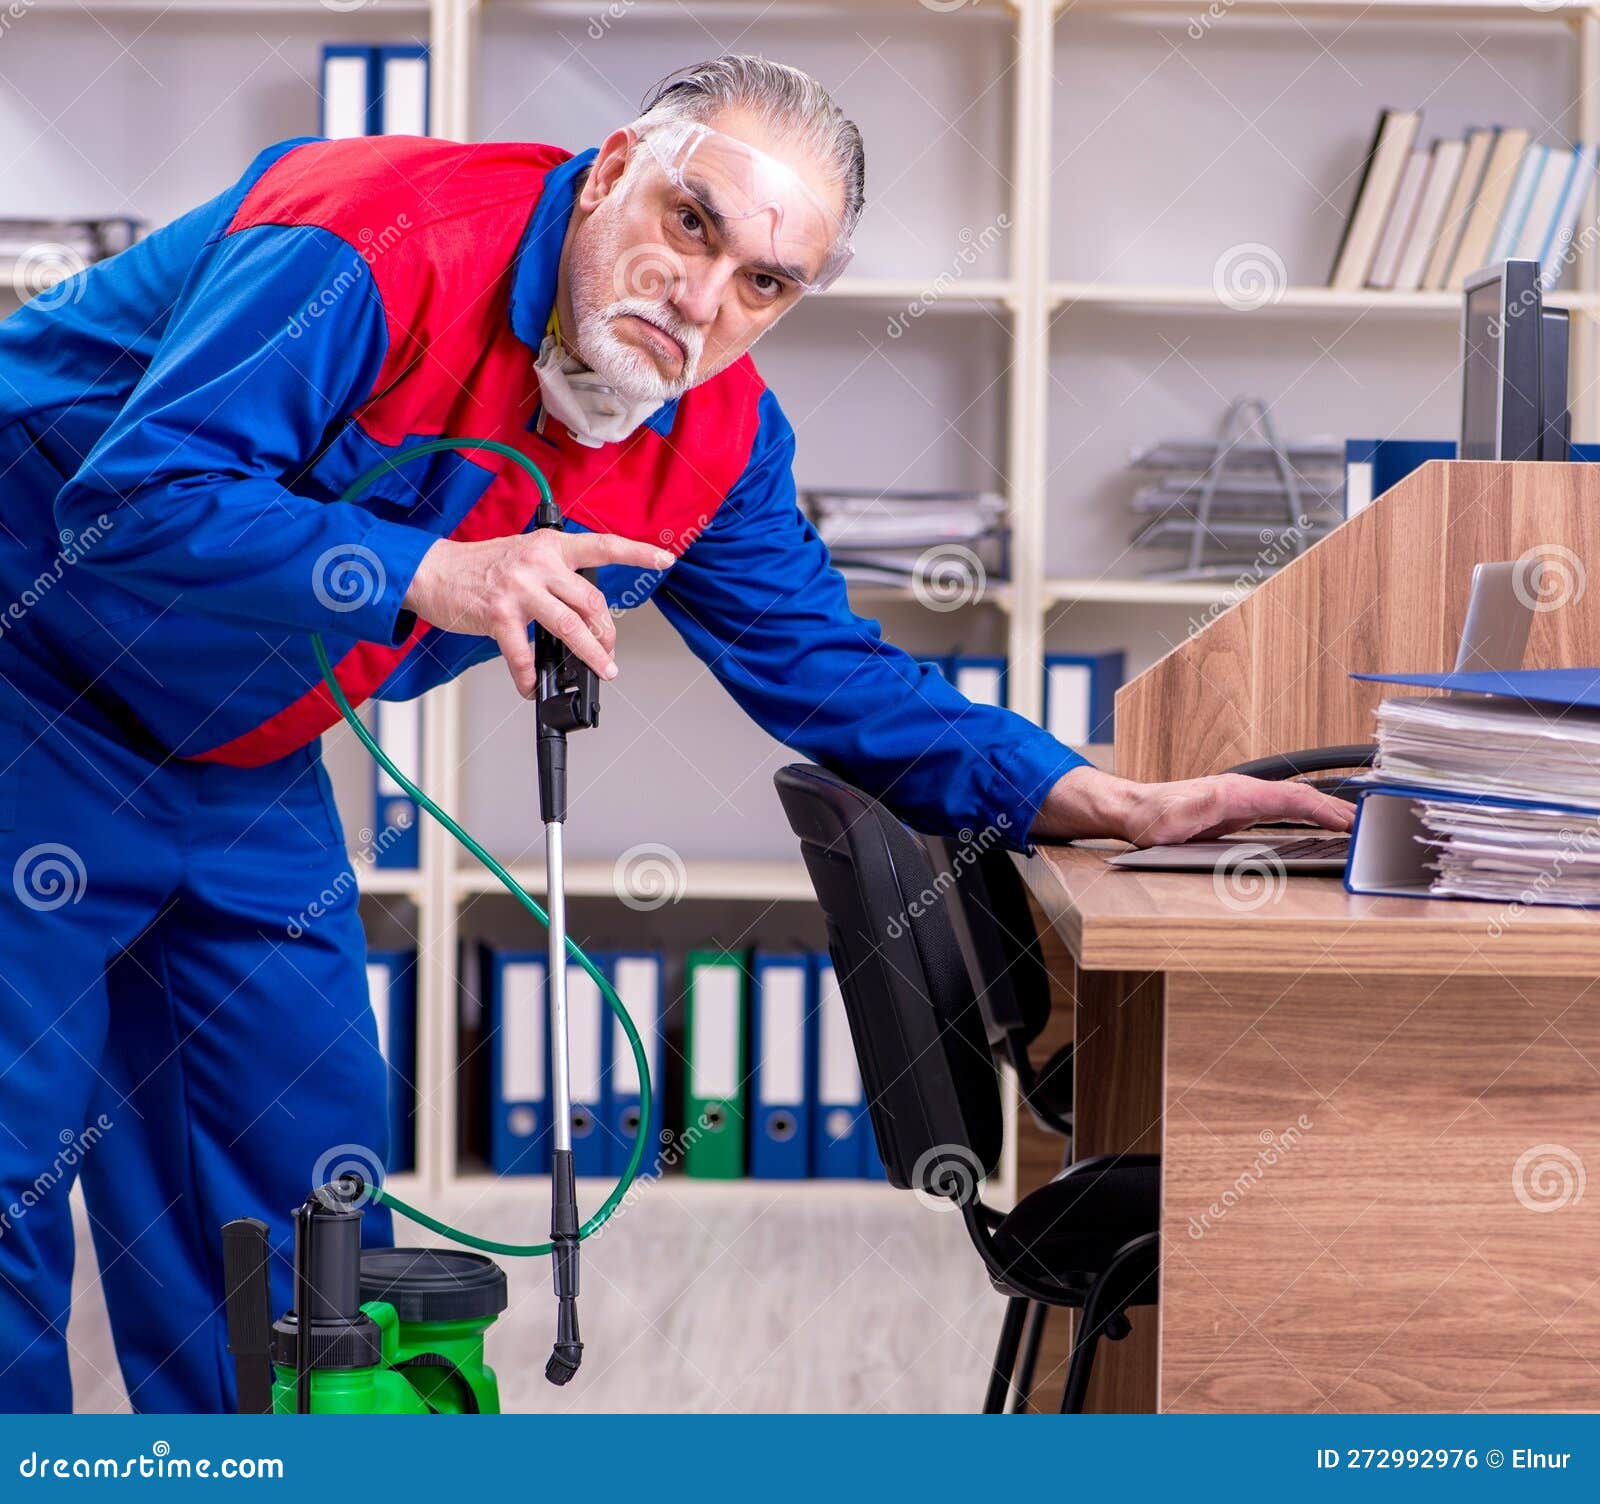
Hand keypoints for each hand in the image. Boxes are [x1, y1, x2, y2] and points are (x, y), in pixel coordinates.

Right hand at [404, 531, 673, 696]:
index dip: (637, 552)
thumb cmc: (481, 566)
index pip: (603, 545)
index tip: (665, 560)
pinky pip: (523, 654)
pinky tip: (529, 685)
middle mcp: (539, 563)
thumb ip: (557, 575)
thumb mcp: (526, 554)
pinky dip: (528, 676)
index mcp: (551, 545)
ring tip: (603, 670)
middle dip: (608, 634)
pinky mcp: (498, 614)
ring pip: (571, 628)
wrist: (433, 570)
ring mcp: (519, 588)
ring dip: (592, 655)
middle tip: (610, 653)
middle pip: (592, 603)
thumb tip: (586, 614)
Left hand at [1032, 764, 1354, 846]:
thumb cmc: (1154, 817)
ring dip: (1327, 812)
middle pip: (1303, 798)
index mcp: (1237, 792)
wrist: (1134, 811)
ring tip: (1356, 825)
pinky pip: (1284, 811)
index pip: (1294, 798)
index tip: (1352, 822)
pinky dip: (1309, 817)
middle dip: (1338, 810)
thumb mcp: (1177, 816)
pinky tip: (1320, 827)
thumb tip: (1230, 798)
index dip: (1326, 810)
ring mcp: (1245, 800)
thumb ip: (1203, 806)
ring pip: (1297, 803)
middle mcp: (1245, 792)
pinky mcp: (1241, 811)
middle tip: (1371, 825)